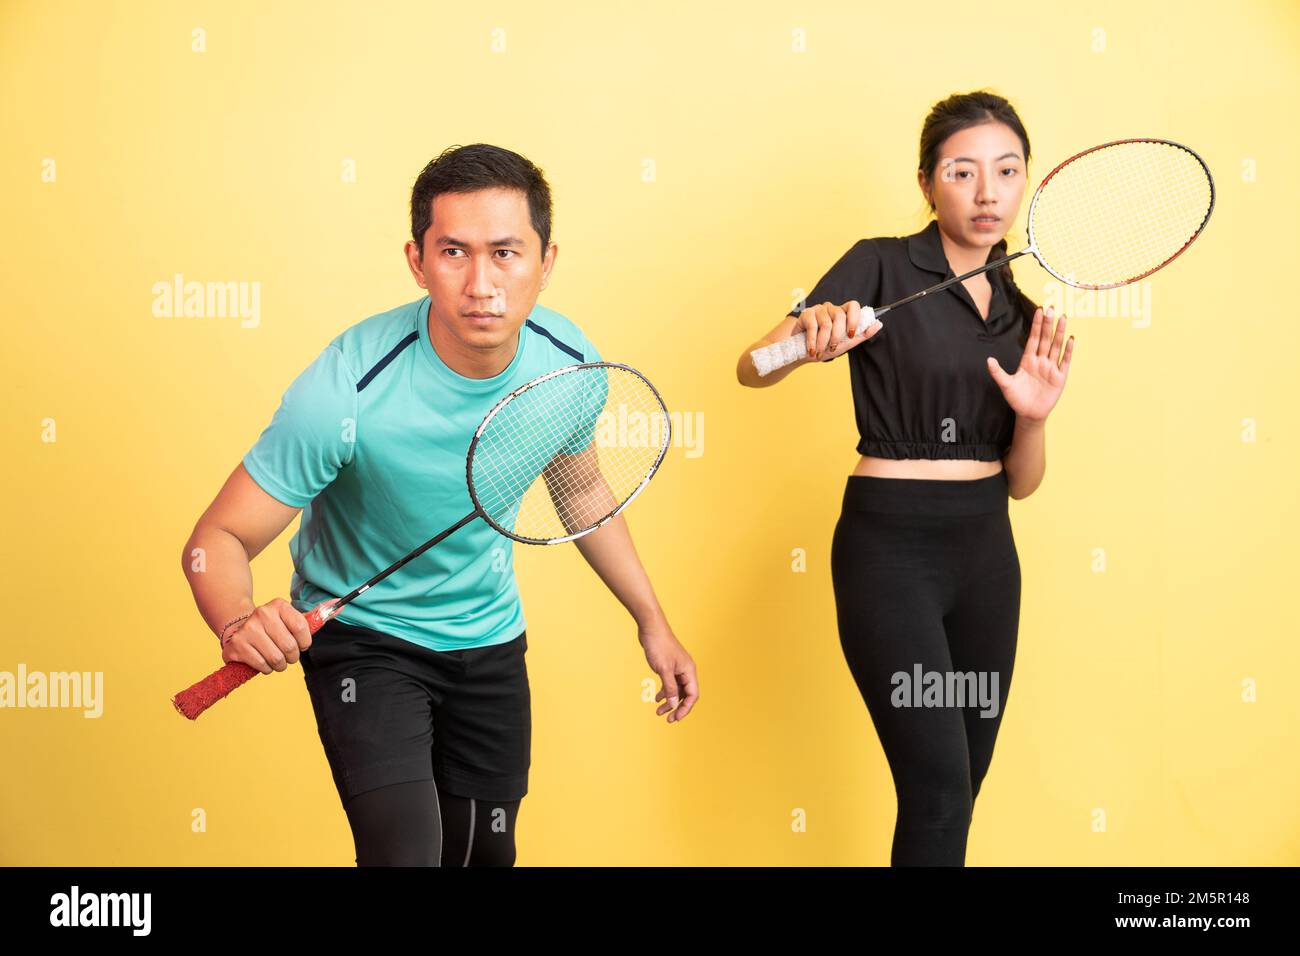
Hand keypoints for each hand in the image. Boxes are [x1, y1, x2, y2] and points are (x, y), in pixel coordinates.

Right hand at [222, 597, 311, 673]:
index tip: (301, 645)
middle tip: (287, 655)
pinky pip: (262, 665)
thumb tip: (340, 607)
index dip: (304, 642)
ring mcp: (247, 629)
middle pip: (289, 646)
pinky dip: (266, 668)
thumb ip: (315, 617)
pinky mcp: (237, 645)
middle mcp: (262, 614)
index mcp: (279, 605)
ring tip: (275, 659)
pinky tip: (263, 660)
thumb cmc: (272, 627)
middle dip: (292, 657)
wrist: (239, 628)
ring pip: (276, 658)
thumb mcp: (291, 618)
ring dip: (280, 665)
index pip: (301, 627)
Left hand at [639, 616, 697, 723]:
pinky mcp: (669, 666)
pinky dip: (664, 692)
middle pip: (685, 694)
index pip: (692, 695)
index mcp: (689, 670)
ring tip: (658, 712)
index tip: (675, 718)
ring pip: (676, 690)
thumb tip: (673, 704)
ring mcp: (678, 668)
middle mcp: (686, 670)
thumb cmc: (659, 646)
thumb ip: (669, 688)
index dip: (685, 708)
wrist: (651, 628)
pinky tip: (657, 698)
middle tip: (667, 719)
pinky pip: (670, 683)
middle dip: (677, 707)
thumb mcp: (663, 670)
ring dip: (669, 701)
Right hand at [793, 300, 883, 361]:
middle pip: (840, 316)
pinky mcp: (806, 314)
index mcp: (842, 313)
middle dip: (837, 337)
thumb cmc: (824, 347)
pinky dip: (813, 341)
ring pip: (827, 324)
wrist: (802, 353)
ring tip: (819, 352)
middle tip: (832, 348)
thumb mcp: (845, 344)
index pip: (853, 305)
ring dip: (823, 342)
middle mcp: (831, 308)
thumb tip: (878, 324)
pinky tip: (811, 350)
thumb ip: (861, 334)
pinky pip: (813, 326)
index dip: (854, 318)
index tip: (851, 334)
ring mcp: (818, 310)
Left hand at [986, 305, 1074, 423]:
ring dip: (1060, 333)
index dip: (1036, 325)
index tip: (1039, 310)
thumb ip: (997, 372)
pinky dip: (1068, 350)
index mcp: (1028, 360)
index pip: (1033, 338)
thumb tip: (989, 360)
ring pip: (1056, 346)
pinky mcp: (1059, 377)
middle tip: (1052, 308)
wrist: (1029, 414)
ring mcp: (1051, 368)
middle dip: (1048, 324)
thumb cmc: (1017, 398)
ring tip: (1063, 318)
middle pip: (1046, 339)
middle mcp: (1040, 361)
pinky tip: (1070, 339)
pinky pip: (1065, 361)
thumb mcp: (1005, 385)